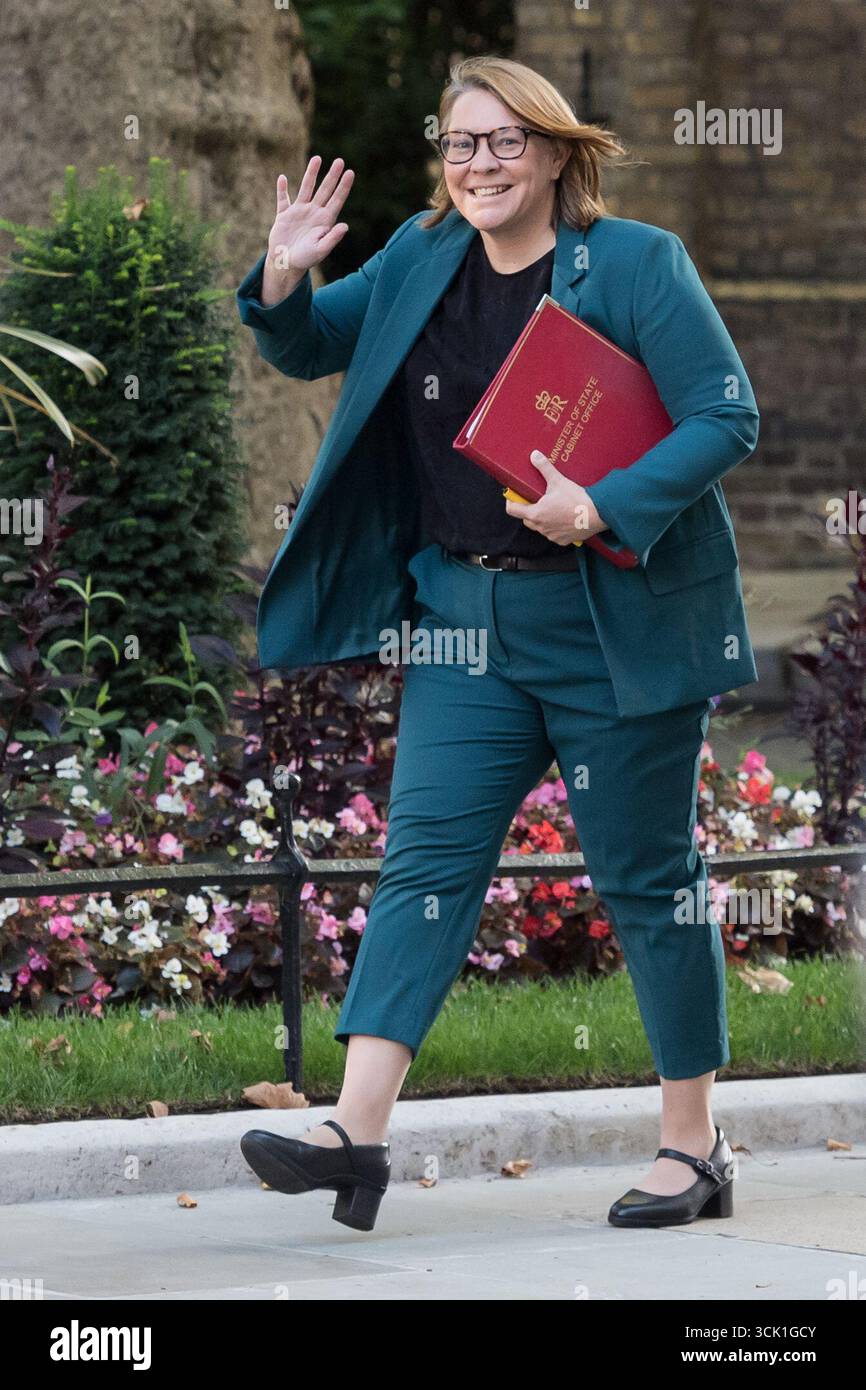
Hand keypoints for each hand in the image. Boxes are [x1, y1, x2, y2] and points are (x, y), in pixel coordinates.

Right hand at [266, 155, 353, 277]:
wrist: (286, 264)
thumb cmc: (305, 259)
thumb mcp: (320, 250)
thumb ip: (332, 238)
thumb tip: (345, 226)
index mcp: (325, 221)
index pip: (336, 200)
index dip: (343, 187)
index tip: (350, 172)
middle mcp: (314, 213)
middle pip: (325, 190)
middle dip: (332, 176)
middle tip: (340, 161)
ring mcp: (299, 212)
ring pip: (306, 188)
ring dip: (311, 174)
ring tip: (317, 159)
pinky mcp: (284, 215)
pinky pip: (283, 199)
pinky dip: (282, 189)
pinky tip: (282, 178)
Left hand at [504, 450, 608, 544]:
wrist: (597, 514)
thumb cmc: (576, 499)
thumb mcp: (558, 480)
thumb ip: (544, 468)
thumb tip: (534, 455)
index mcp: (536, 513)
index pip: (513, 510)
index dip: (511, 501)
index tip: (514, 496)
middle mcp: (541, 527)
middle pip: (526, 519)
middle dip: (528, 510)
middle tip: (536, 499)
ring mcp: (552, 535)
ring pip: (540, 528)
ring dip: (543, 520)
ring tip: (553, 508)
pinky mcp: (563, 540)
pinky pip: (554, 534)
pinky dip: (556, 528)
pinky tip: (564, 518)